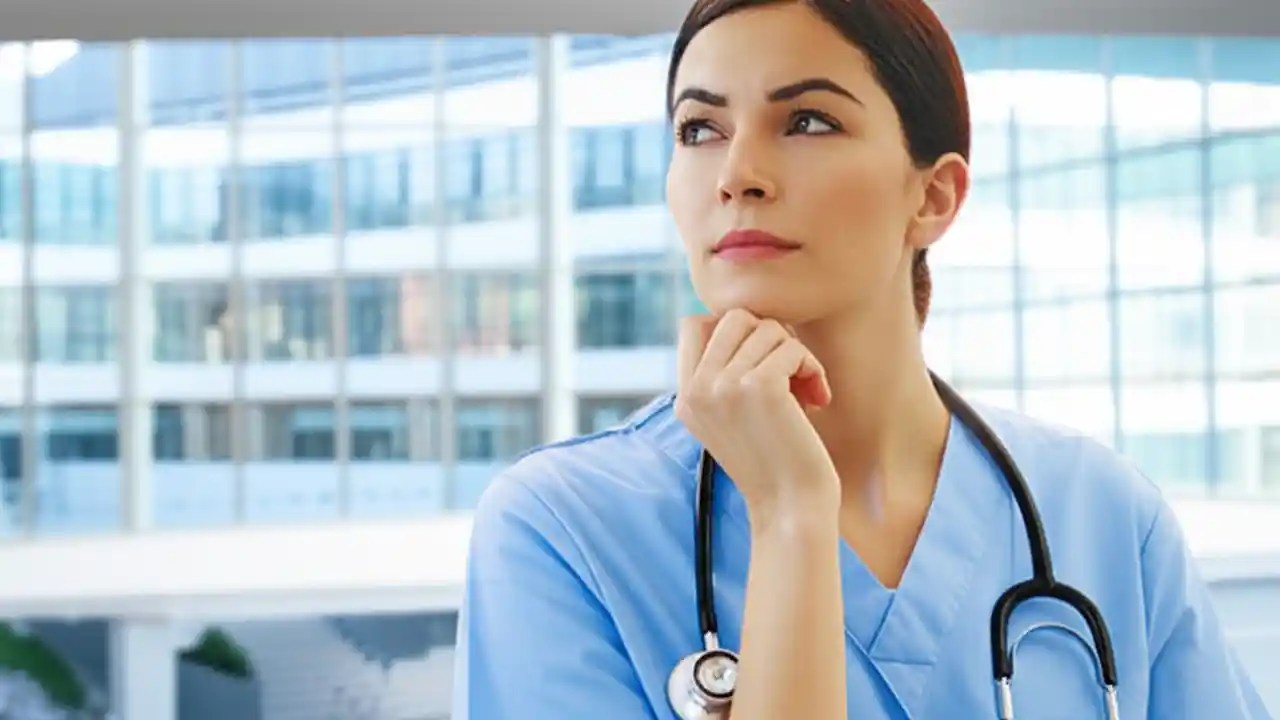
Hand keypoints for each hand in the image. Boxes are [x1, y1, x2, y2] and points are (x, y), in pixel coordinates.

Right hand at [675, 309, 839, 514]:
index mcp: (686, 397)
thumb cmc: (775, 464)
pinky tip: (818, 397)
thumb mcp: (733, 418)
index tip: (760, 361)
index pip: (693, 324)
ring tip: (806, 390)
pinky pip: (792, 349)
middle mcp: (697, 389)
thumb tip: (749, 320)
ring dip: (797, 355)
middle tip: (788, 370)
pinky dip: (812, 368)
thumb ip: (725, 374)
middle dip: (770, 337)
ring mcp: (724, 387)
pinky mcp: (759, 388)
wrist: (791, 510)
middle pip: (733, 317)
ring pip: (769, 330)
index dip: (734, 330)